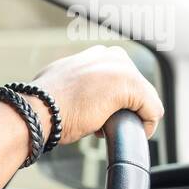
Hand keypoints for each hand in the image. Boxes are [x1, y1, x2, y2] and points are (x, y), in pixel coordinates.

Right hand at [32, 44, 164, 142]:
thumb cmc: (41, 105)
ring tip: (110, 127)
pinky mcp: (129, 86)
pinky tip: (130, 133)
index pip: (120, 79)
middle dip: (125, 107)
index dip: (113, 100)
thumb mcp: (59, 84)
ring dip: (133, 115)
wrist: (35, 111)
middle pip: (135, 87)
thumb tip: (74, 94)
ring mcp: (120, 68)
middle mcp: (109, 56)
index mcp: (94, 55)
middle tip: (103, 123)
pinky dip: (147, 125)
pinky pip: (152, 110)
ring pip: (145, 98)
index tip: (100, 114)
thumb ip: (76, 82)